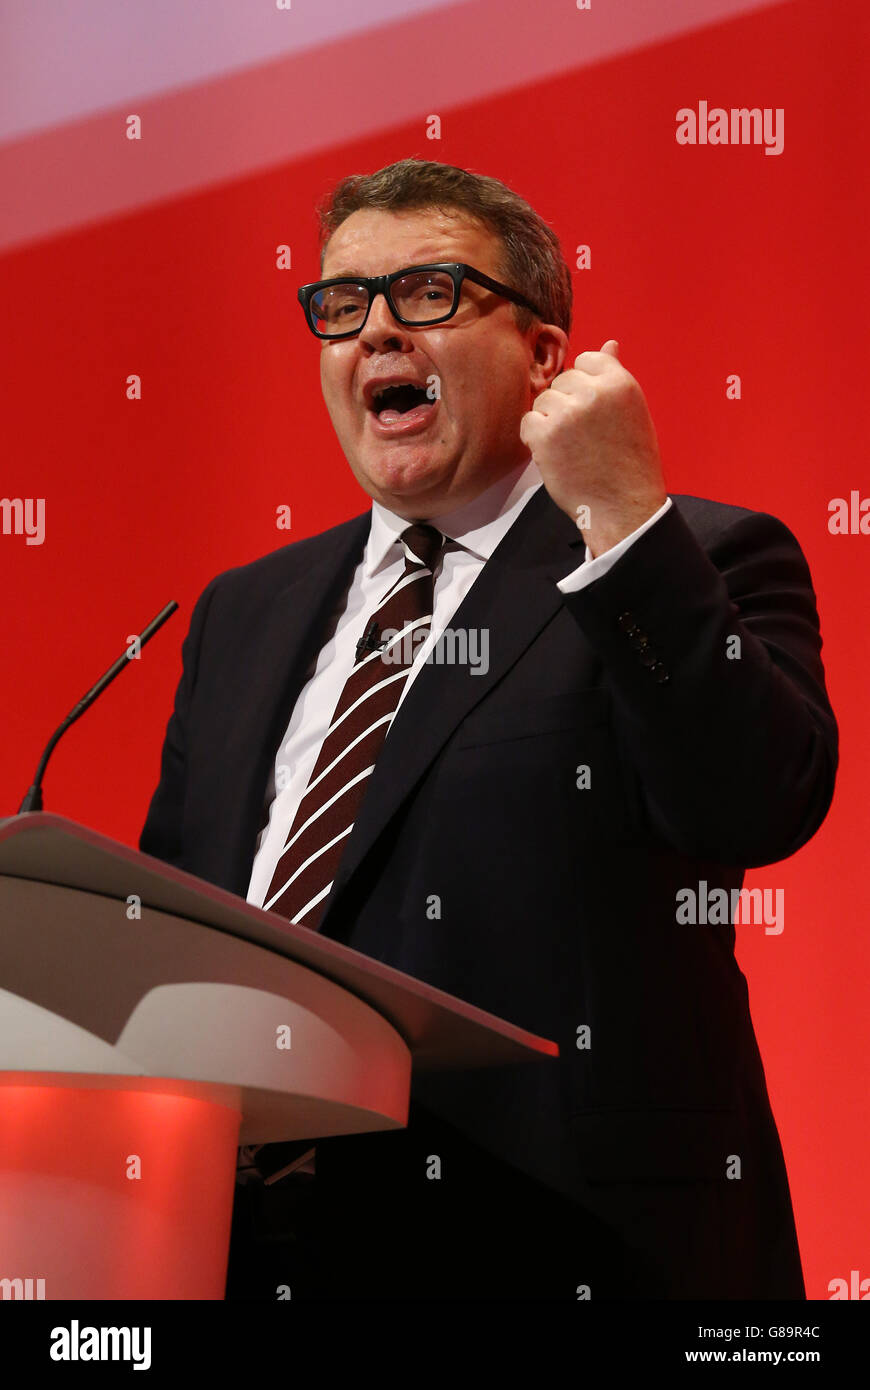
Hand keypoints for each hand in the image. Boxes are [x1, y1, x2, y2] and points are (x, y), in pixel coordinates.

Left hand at [519, 341, 666, 556]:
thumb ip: (614, 378)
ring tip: (573, 447)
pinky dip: (536, 439)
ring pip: (543, 401)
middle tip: (585, 437)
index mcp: (619, 382)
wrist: (624, 507)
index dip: (584, 387)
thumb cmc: (630, 462)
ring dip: (550, 422)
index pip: (586, 361)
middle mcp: (594, 392)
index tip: (594, 413)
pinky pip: (528, 422)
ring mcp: (567, 412)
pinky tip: (557, 456)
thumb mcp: (632, 412)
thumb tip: (609, 344)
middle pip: (562, 381)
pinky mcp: (545, 435)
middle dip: (567, 404)